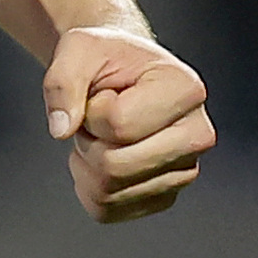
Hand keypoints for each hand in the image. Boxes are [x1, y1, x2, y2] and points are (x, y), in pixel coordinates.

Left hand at [43, 26, 212, 223]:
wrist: (124, 74)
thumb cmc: (106, 57)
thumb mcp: (78, 48)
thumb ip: (62, 81)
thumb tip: (61, 128)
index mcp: (186, 90)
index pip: (118, 124)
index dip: (92, 110)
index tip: (103, 92)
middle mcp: (197, 136)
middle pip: (115, 166)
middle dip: (87, 140)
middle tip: (97, 117)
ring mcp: (184, 172)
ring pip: (108, 192)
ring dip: (86, 161)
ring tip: (102, 133)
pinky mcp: (164, 197)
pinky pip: (106, 210)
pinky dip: (88, 186)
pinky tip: (102, 155)